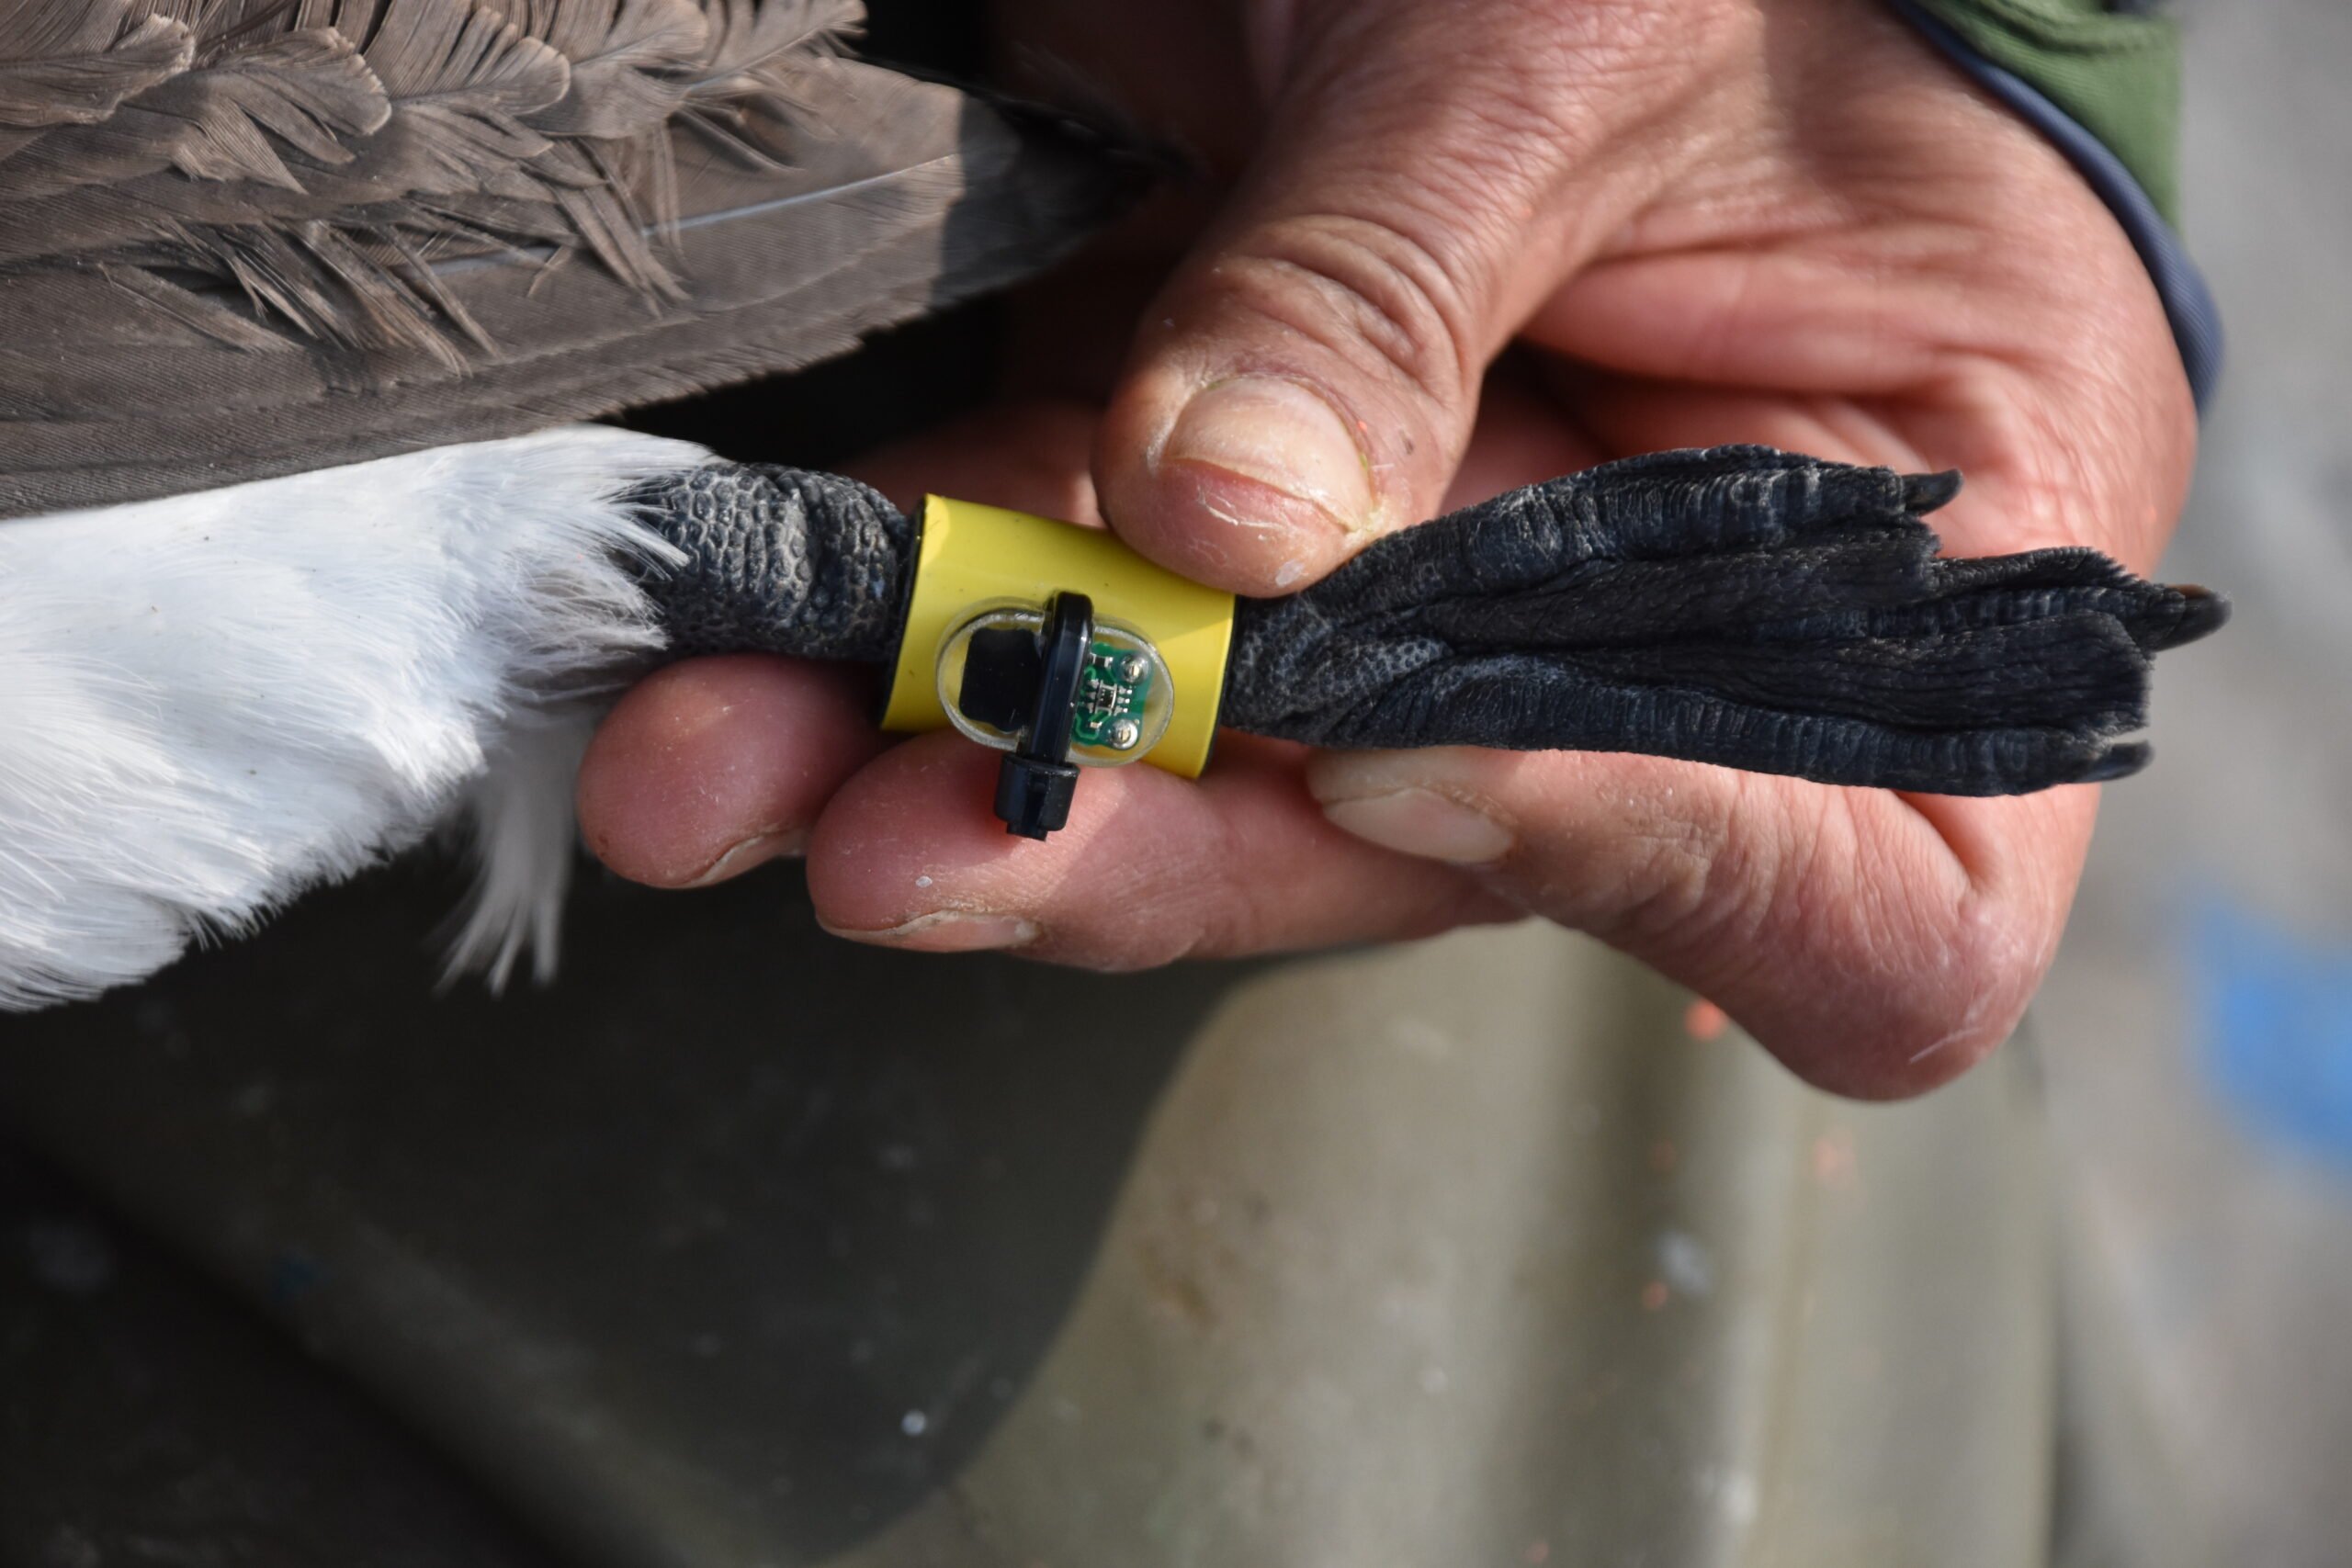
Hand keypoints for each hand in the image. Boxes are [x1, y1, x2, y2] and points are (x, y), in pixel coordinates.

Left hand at [578, 0, 2194, 1097]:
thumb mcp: (1581, 50)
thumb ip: (1406, 290)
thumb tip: (1222, 525)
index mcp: (1901, 582)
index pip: (1866, 898)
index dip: (1635, 873)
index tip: (1399, 775)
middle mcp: (1654, 652)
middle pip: (1420, 860)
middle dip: (1146, 851)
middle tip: (908, 841)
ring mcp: (1428, 602)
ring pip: (1199, 765)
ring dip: (952, 763)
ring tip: (723, 763)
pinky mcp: (1241, 520)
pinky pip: (1070, 599)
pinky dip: (910, 609)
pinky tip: (750, 631)